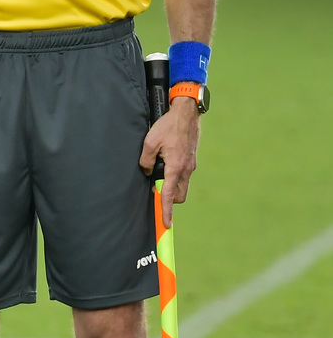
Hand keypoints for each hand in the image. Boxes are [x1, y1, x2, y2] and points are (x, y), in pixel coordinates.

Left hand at [141, 98, 198, 226]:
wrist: (186, 113)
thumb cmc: (167, 126)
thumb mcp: (150, 142)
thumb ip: (145, 160)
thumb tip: (147, 172)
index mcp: (175, 167)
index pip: (170, 195)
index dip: (167, 210)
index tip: (166, 224)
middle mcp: (186, 169)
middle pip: (180, 195)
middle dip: (170, 198)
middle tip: (156, 188)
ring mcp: (191, 165)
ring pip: (183, 185)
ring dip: (172, 186)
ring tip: (159, 172)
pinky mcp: (192, 160)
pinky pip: (184, 175)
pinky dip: (176, 175)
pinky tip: (166, 162)